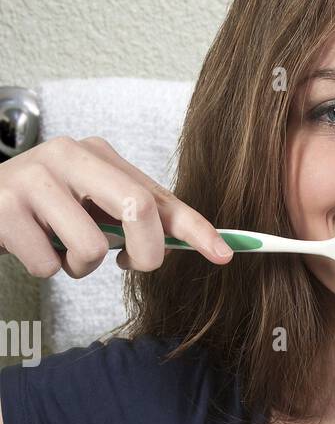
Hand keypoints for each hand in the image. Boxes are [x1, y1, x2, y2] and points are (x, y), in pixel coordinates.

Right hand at [0, 134, 232, 277]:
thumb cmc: (40, 208)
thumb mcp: (87, 203)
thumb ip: (131, 216)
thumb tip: (192, 242)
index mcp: (96, 154)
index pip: (157, 194)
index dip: (195, 227)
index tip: (224, 254)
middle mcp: (67, 155)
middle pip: (137, 207)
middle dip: (146, 252)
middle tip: (129, 265)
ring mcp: (34, 178)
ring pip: (91, 248)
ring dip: (81, 267)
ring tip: (59, 249)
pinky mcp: (4, 208)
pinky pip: (48, 265)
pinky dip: (45, 270)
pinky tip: (28, 246)